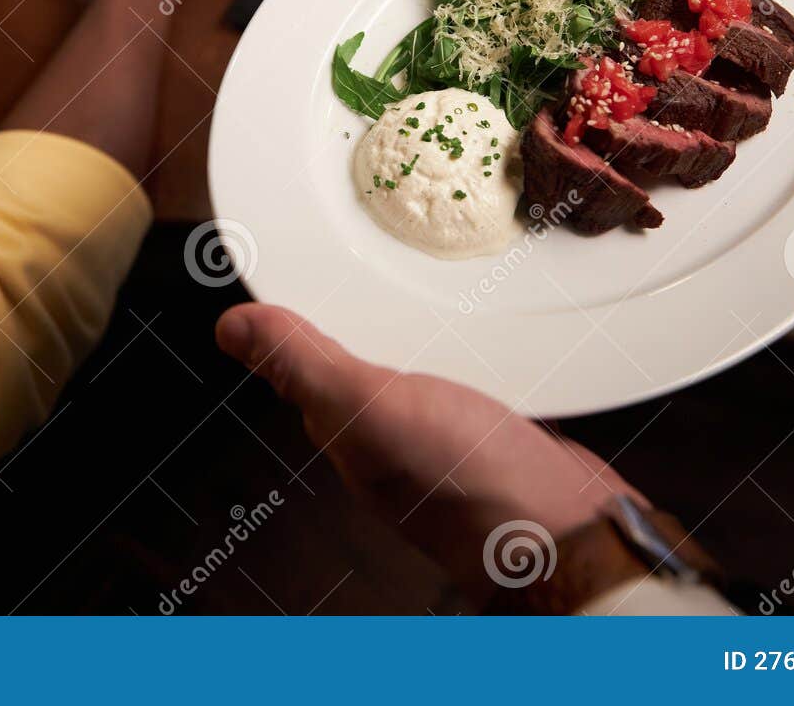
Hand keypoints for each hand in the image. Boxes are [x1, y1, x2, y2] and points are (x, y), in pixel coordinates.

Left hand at [215, 303, 647, 601]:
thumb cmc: (465, 482)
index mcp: (350, 436)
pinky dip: (470, 352)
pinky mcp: (498, 437)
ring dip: (420, 334)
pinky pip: (472, 383)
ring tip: (424, 279)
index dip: (303, 320)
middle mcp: (392, 443)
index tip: (300, 266)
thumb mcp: (370, 409)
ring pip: (420, 374)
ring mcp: (447, 442)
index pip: (310, 371)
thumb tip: (229, 327)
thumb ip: (303, 367)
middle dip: (365, 320)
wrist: (564, 534)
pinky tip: (484, 330)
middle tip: (367, 259)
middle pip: (367, 368)